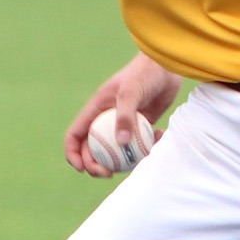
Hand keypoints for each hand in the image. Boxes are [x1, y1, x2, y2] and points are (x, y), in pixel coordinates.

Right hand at [65, 52, 180, 176]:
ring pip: (116, 151)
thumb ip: (125, 116)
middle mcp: (106, 118)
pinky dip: (147, 147)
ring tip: (137, 162)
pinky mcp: (142, 125)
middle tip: (109, 173)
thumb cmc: (144, 74)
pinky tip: (160, 136)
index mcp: (96, 109)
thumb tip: (121, 143)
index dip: (73, 154)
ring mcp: (123, 123)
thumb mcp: (131, 92)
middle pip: (92, 149)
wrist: (166, 66)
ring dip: (123, 161)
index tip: (82, 169)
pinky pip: (139, 144)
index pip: (75, 135)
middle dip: (96, 165)